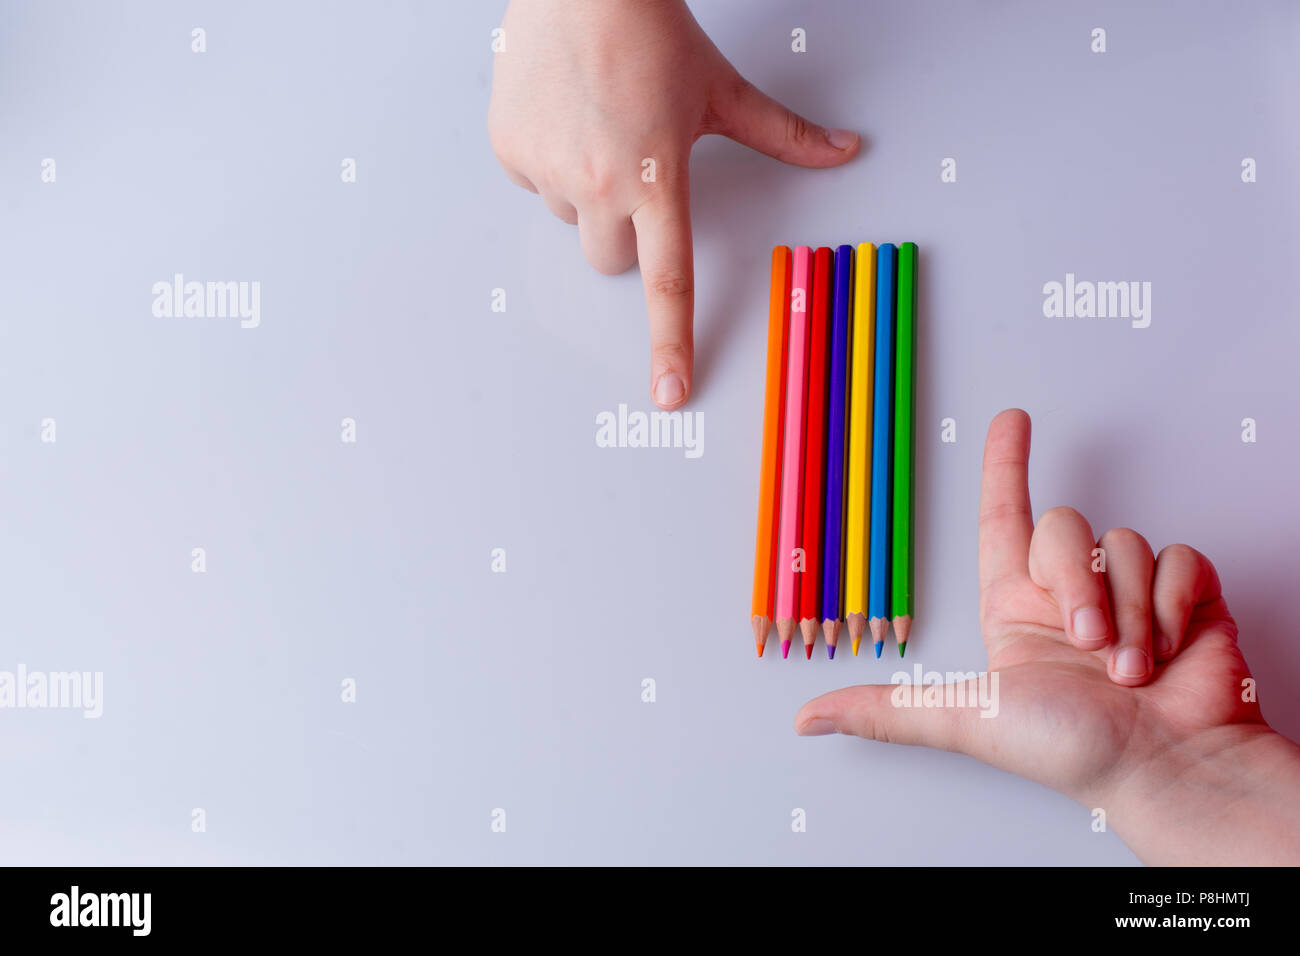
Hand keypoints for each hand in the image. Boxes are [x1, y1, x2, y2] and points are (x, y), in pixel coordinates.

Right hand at [488, 0, 859, 408]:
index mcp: (656, 179)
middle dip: (625, 229)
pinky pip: (531, 183)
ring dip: (586, 191)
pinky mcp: (509, 150)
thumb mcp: (721, 91)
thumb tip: (843, 152)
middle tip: (635, 169)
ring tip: (600, 126)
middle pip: (612, 258)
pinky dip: (548, 159)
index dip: (672, 341)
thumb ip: (783, 136)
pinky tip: (566, 113)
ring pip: (571, 218)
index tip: (671, 389)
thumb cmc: (649, 31)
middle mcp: (598, 185)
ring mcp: (546, 170)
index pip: (669, 280)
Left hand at [796, 409, 1299, 863]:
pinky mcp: (1184, 599)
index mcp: (1015, 606)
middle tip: (1086, 644)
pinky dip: (1170, 605)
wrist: (1166, 770)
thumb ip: (886, 711)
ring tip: (1128, 667)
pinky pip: (1178, 560)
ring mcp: (1128, 595)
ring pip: (1122, 544)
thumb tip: (807, 718)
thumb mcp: (964, 718)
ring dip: (1125, 609)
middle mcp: (1067, 593)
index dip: (1004, 464)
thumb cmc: (1069, 750)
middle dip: (1076, 583)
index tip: (1010, 420)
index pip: (1003, 515)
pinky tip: (1168, 649)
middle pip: (1063, 527)